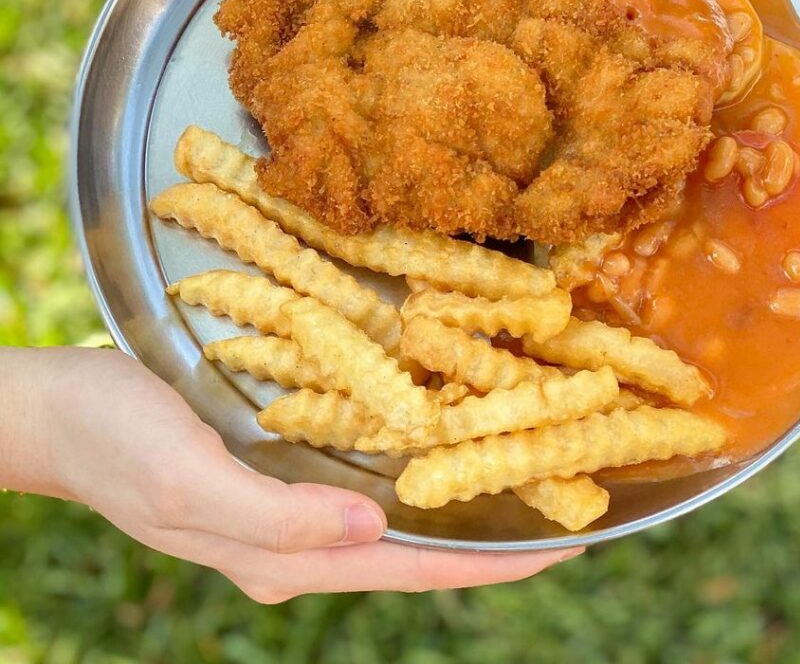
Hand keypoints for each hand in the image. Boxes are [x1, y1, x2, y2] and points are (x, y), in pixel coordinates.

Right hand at [7, 347, 580, 601]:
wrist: (61, 409)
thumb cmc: (116, 439)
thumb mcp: (186, 482)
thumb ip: (275, 518)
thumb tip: (375, 529)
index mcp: (284, 556)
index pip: (411, 565)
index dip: (490, 562)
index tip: (563, 546)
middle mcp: (298, 538)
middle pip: (413, 544)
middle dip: (488, 533)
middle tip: (563, 499)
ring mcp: (289, 504)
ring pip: (394, 508)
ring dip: (457, 494)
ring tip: (521, 467)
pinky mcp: (278, 464)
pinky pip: (363, 468)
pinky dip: (412, 458)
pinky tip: (439, 430)